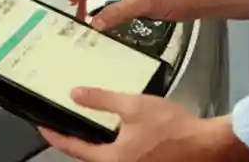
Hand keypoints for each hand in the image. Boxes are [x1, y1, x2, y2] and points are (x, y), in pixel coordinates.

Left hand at [38, 89, 248, 161]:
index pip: (74, 148)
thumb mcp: (132, 106)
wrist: (206, 144)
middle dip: (73, 141)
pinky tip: (113, 131)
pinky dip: (110, 145)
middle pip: (88, 157)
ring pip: (104, 158)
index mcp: (113, 159)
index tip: (42, 127)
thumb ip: (102, 100)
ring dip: (92, 144)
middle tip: (60, 125)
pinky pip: (120, 156)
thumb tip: (76, 94)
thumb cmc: (172, 127)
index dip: (55, 136)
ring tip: (83, 126)